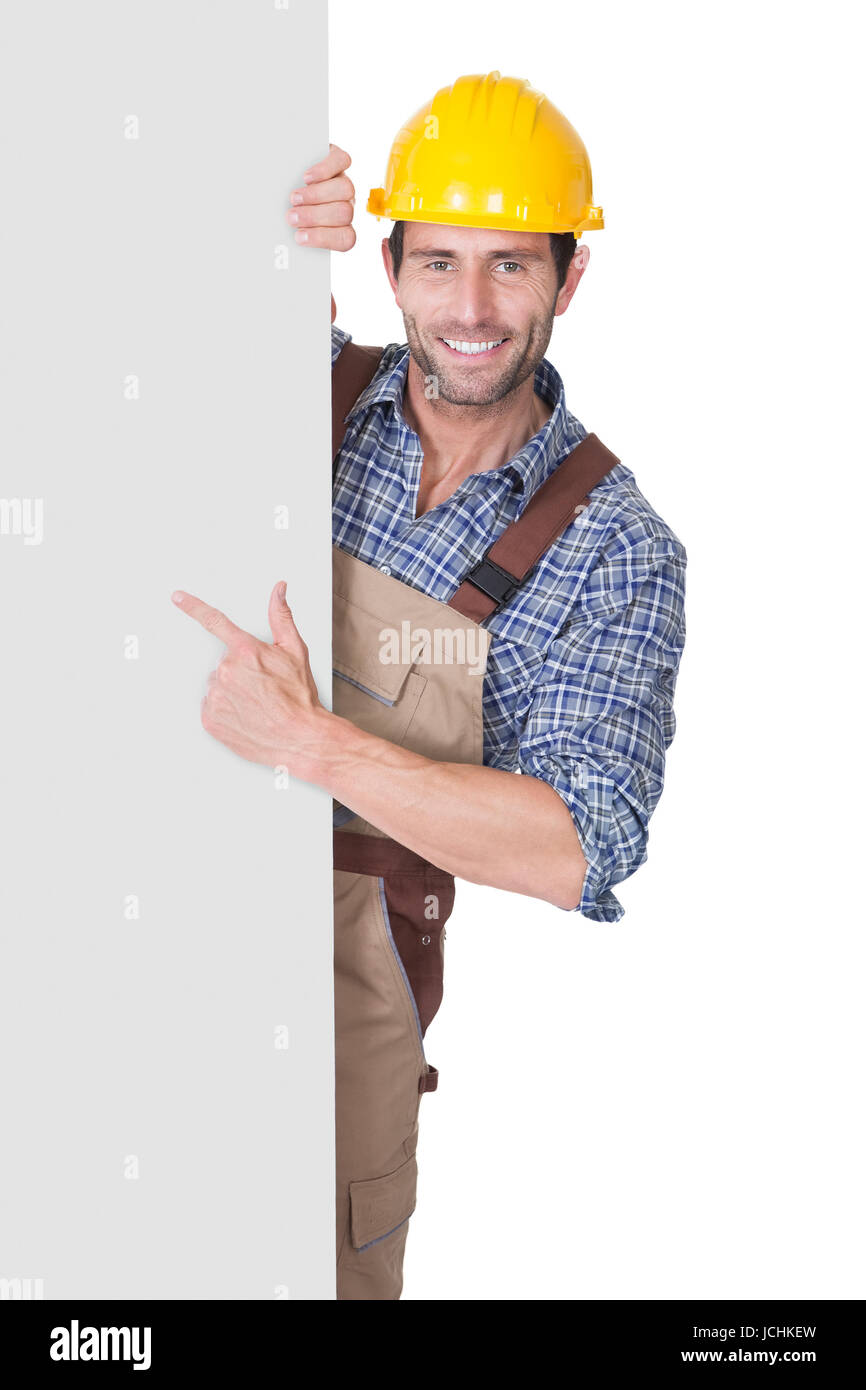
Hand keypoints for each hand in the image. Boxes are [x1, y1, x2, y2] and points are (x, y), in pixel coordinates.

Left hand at [171, 581, 327, 775]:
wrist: (300, 737)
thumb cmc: (299, 698)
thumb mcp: (296, 651)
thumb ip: (281, 617)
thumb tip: (279, 591)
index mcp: (245, 651)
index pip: (214, 621)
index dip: (192, 607)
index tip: (178, 598)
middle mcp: (227, 671)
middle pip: (224, 663)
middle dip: (239, 670)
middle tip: (261, 686)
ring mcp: (216, 696)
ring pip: (217, 686)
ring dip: (232, 691)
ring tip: (256, 703)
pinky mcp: (210, 718)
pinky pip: (212, 707)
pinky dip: (226, 710)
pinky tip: (246, 714)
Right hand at [287, 143, 354, 323]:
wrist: (272, 184)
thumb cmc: (282, 229)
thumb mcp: (291, 256)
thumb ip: (306, 284)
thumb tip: (327, 316)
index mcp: (338, 232)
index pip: (346, 239)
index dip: (325, 239)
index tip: (298, 239)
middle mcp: (343, 207)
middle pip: (346, 214)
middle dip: (318, 218)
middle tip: (291, 218)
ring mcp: (341, 181)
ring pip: (345, 190)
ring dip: (318, 196)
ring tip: (294, 198)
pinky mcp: (335, 158)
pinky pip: (341, 160)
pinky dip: (325, 167)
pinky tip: (306, 176)